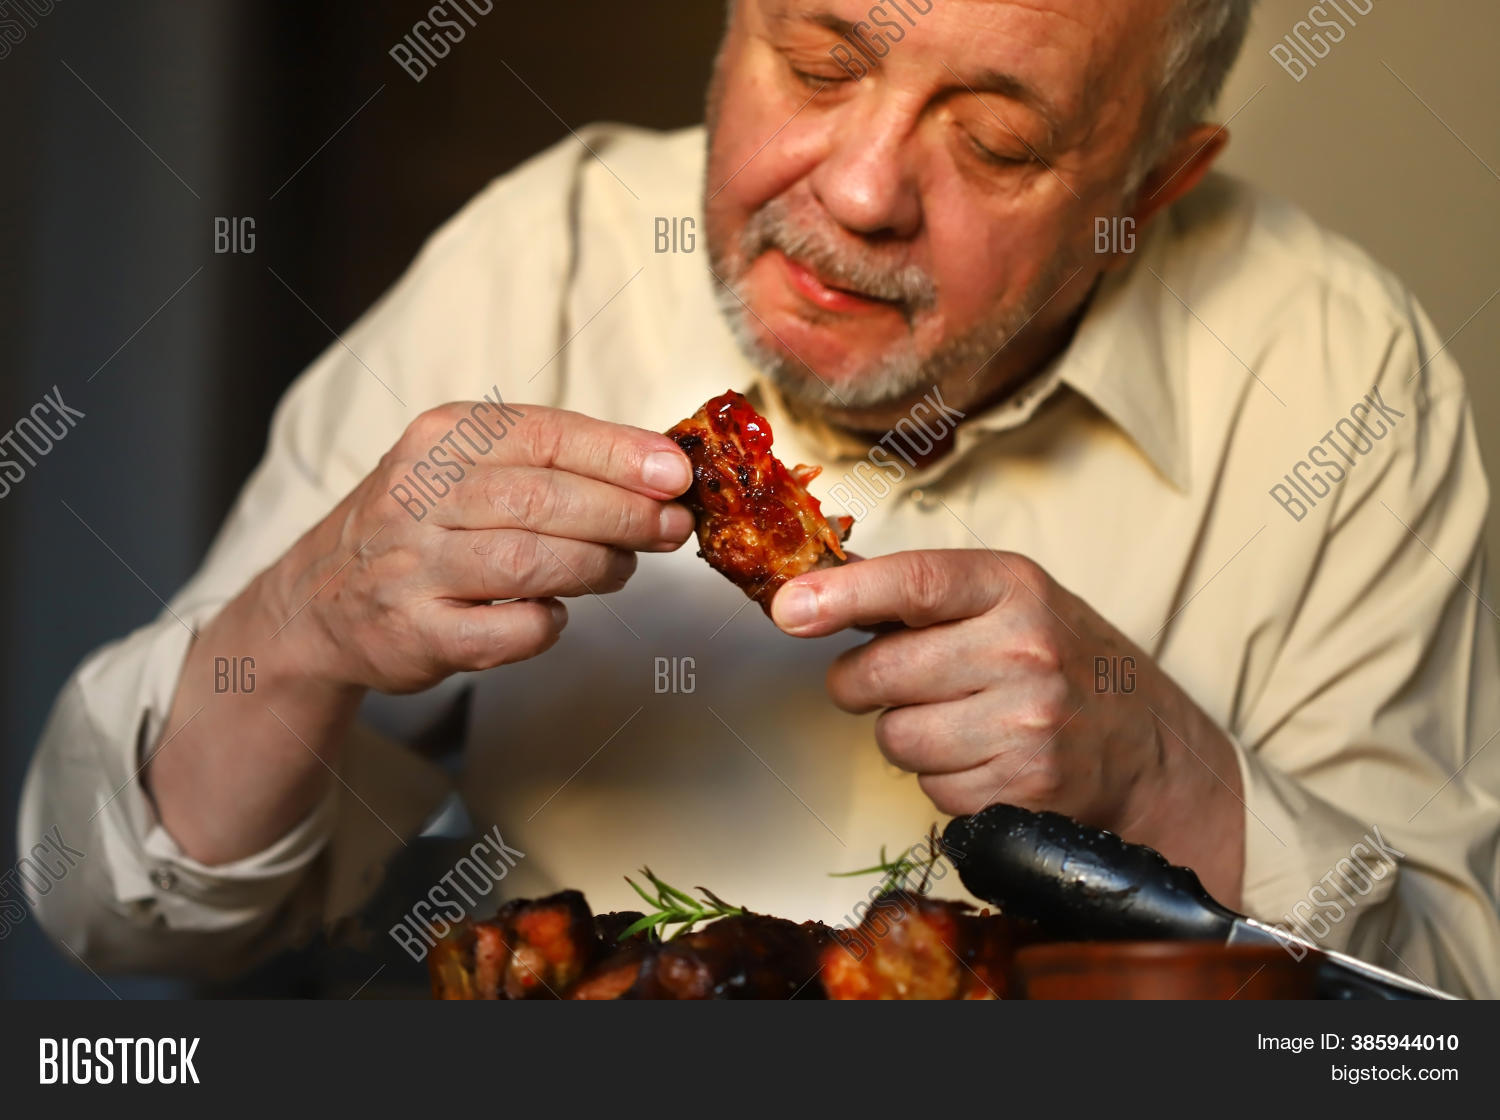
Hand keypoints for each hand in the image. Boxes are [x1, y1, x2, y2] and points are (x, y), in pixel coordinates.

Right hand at [268, 401, 694, 693]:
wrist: (320, 599)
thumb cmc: (423, 523)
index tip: (677, 473)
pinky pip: (504, 632)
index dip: (620, 455)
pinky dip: (546, 625)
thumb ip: (554, 463)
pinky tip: (554, 614)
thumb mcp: (468, 466)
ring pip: (528, 563)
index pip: (545, 436)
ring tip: (622, 568)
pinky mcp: (414, 633)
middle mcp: (418, 496)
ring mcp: (411, 567)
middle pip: (544, 500)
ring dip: (595, 567)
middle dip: (624, 514)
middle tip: (671, 527)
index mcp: (440, 438)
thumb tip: (662, 472)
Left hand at [770, 549, 1244, 904]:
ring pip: (894, 738)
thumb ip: (922, 595)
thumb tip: (811, 595)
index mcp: (1013, 587)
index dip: (838, 596)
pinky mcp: (1023, 789)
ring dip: (908, 737)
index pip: (911, 583)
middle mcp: (1024, 651)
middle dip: (861, 685)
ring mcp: (1026, 724)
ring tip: (961, 721)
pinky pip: (930, 791)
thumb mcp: (1010, 601)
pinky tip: (985, 759)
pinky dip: (944, 781)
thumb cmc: (1064, 664)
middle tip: (892, 684)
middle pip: (878, 675)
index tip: (787, 610)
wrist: (1153, 751)